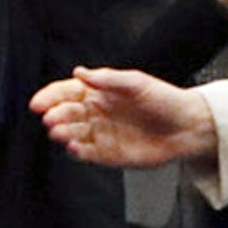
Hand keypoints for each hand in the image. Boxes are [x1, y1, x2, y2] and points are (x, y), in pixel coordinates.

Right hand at [36, 65, 218, 169]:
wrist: (188, 126)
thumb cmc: (165, 100)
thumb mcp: (137, 82)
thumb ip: (108, 78)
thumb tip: (80, 72)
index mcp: (99, 92)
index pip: (67, 92)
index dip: (51, 96)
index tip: (38, 102)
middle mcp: (97, 113)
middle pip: (66, 114)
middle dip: (55, 116)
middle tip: (51, 118)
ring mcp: (101, 134)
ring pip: (73, 134)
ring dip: (63, 134)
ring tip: (60, 132)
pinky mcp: (109, 154)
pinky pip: (88, 154)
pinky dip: (78, 152)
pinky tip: (74, 148)